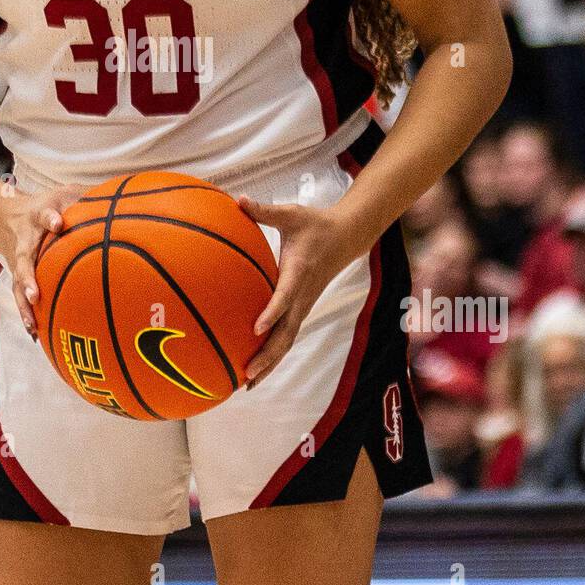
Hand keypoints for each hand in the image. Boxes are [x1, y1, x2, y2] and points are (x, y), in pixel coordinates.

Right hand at [0, 182, 85, 338]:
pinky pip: (20, 297)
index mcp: (40, 215)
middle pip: (23, 257)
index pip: (43, 214)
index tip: (57, 224)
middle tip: (34, 293)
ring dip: (25, 302)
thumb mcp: (66, 193)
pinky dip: (27, 314)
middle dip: (28, 276)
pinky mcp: (17, 275)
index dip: (49, 218)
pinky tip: (36, 333)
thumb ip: (91, 196)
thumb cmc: (49, 205)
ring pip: (18, 282)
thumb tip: (128, 195)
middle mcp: (26, 239)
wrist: (6, 215)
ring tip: (32, 322)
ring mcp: (19, 259)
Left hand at [236, 194, 361, 388]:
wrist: (346, 237)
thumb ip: (264, 211)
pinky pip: (287, 336)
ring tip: (246, 384)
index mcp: (298, 272)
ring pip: (287, 340)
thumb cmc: (314, 224)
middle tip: (246, 372)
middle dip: (267, 354)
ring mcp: (303, 306)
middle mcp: (302, 296)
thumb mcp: (290, 214)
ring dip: (269, 363)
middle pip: (286, 332)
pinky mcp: (302, 309)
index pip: (285, 296)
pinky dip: (273, 355)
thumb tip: (238, 200)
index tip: (256, 327)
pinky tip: (255, 370)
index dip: (272, 311)